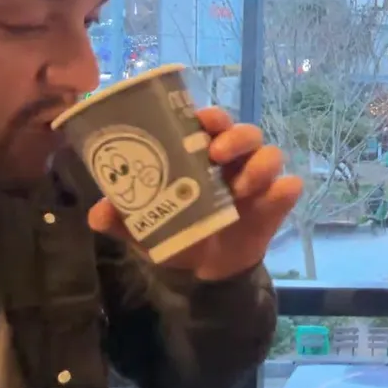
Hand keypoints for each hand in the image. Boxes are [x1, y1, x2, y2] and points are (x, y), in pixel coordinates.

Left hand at [87, 106, 303, 280]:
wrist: (205, 271)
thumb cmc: (178, 232)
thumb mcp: (147, 227)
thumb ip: (123, 219)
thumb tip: (98, 212)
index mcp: (202, 154)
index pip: (211, 123)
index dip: (210, 116)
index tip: (201, 121)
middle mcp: (233, 160)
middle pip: (245, 131)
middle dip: (235, 137)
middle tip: (217, 154)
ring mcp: (257, 181)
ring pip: (270, 154)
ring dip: (259, 164)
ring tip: (241, 187)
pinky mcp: (275, 203)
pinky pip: (289, 187)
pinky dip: (283, 189)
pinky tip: (275, 196)